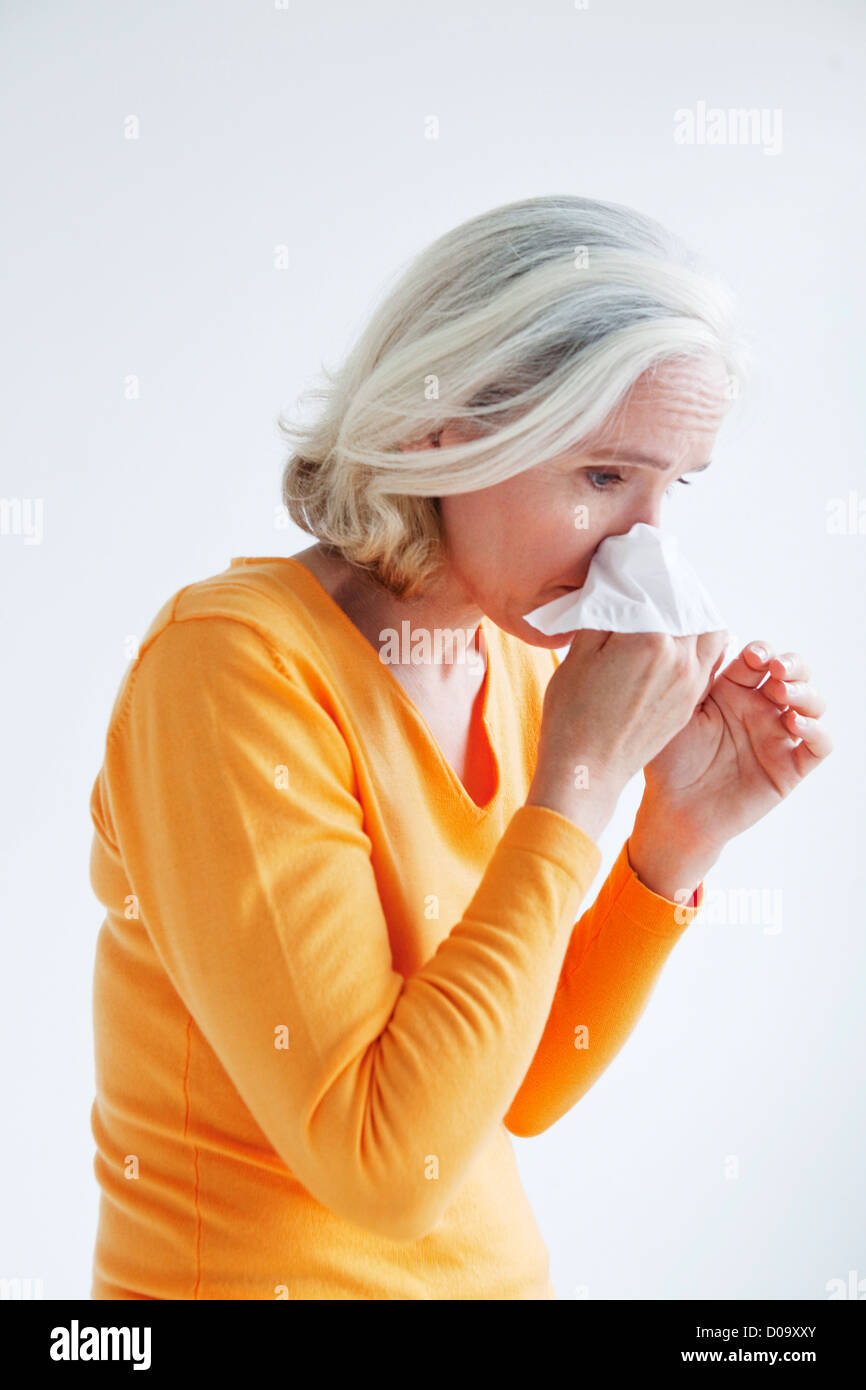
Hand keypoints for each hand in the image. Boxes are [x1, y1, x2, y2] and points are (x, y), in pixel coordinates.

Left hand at [636, 638, 832, 857]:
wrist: (673, 808)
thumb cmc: (668, 760)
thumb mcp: (678, 712)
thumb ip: (698, 677)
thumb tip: (714, 633)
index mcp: (733, 691)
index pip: (760, 658)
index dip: (762, 651)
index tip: (752, 656)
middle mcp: (760, 709)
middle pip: (794, 673)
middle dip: (792, 664)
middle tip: (776, 670)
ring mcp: (778, 736)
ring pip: (813, 703)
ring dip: (805, 692)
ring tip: (783, 695)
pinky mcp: (790, 767)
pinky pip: (820, 744)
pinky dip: (817, 730)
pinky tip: (795, 724)